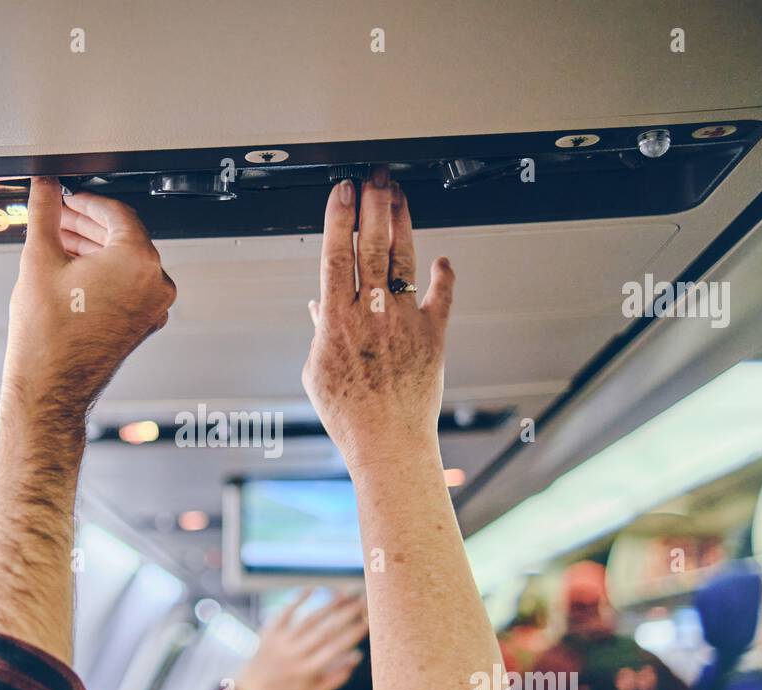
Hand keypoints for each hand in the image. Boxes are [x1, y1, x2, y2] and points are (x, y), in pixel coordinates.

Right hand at [2, 177, 175, 422]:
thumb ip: (45, 212)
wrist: (50, 387)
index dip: (86, 201)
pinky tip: (73, 270)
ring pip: (126, 262)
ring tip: (58, 242)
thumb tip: (45, 186)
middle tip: (58, 217)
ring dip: (93, 248)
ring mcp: (153, 307)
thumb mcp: (39, 259)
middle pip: (123, 237)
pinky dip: (105, 274)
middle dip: (87, 225)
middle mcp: (155, 284)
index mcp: (138, 262)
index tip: (67, 198)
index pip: (116, 213)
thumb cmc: (48, 336)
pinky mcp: (144, 324)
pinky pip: (128, 287)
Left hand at [235, 590, 368, 689]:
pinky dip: (299, 599)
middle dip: (346, 614)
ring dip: (328, 604)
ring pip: (309, 619)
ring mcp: (282, 642)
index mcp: (309, 670)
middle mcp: (296, 655)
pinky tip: (315, 588)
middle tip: (363, 600)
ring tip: (345, 593)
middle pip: (326, 630)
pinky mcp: (271, 632)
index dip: (354, 634)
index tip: (369, 621)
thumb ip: (338, 677)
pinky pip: (286, 612)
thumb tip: (358, 655)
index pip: (336, 648)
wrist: (255, 688)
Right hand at [302, 166, 454, 473]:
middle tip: (376, 174)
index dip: (340, 218)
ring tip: (399, 193)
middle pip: (371, 246)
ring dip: (401, 222)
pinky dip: (444, 275)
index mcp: (337, 321)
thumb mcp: (317, 372)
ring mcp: (404, 322)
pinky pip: (441, 297)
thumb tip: (317, 305)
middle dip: (374, 204)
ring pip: (402, 260)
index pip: (336, 255)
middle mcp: (371, 314)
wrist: (387, 443)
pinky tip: (444, 257)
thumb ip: (320, 333)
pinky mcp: (433, 336)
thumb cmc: (348, 414)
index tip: (342, 190)